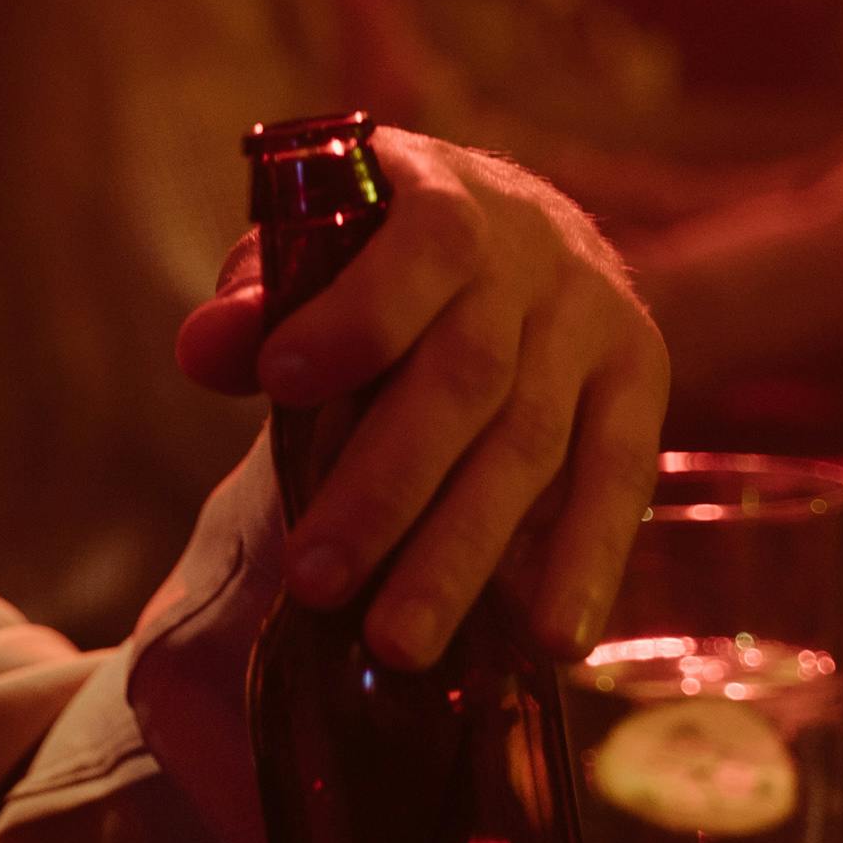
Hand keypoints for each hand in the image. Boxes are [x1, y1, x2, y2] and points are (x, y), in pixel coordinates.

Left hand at [175, 130, 668, 669]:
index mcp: (448, 199)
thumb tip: (202, 352)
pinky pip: (618, 479)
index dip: (356, 316)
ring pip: (532, 448)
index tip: (279, 380)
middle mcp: (535, 258)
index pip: (421, 251)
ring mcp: (595, 322)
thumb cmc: (385, 248)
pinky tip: (547, 639)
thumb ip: (257, 294)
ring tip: (396, 643)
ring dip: (463, 552)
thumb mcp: (318, 241)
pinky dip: (584, 562)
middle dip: (388, 485)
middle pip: (469, 380)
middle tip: (315, 578)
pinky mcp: (641, 382)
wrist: (519, 220)